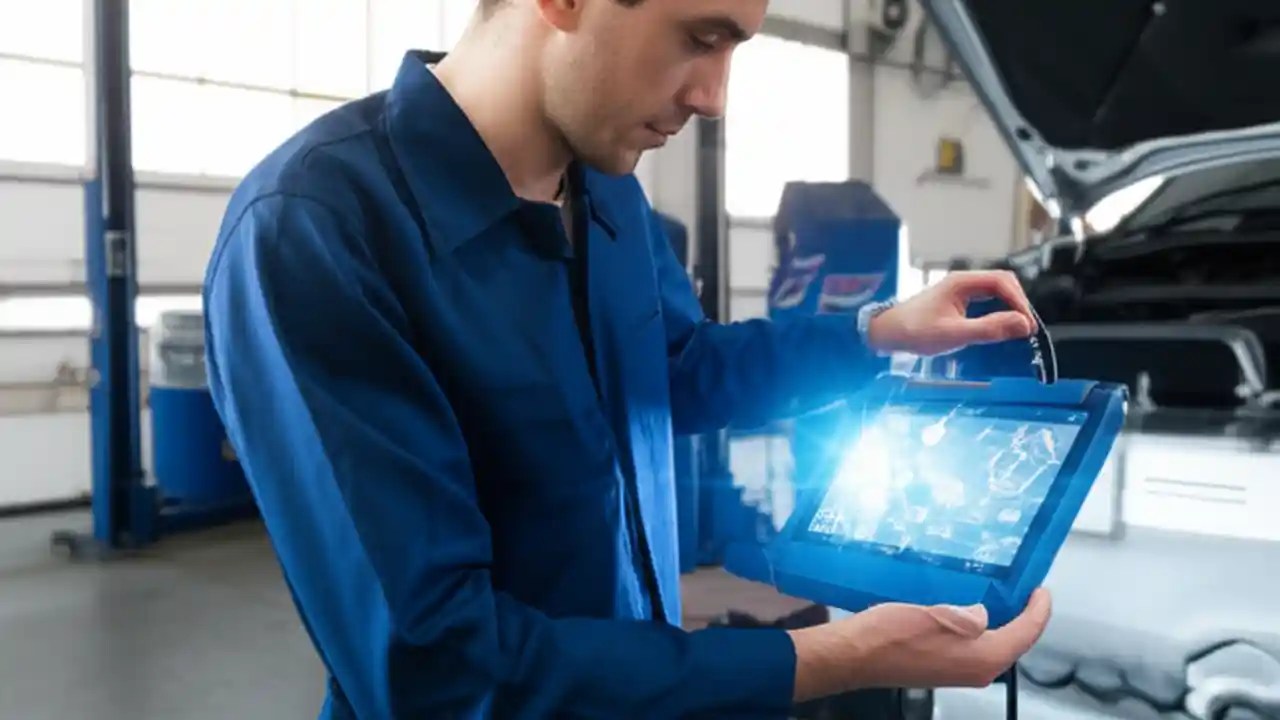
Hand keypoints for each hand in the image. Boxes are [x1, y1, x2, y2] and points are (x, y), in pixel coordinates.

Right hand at [788, 588, 1051, 700]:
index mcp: (983, 658)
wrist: (856, 656)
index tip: (1040, 590)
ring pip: (992, 646)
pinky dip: (978, 629)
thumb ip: (968, 615)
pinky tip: (964, 608)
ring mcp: (959, 672)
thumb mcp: (936, 615)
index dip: (1038, 609)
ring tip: (996, 595)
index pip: (1026, 633)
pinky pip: (973, 648)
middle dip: (1021, 616)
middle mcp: (977, 671)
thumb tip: (982, 614)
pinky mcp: (943, 668)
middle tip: (1021, 590)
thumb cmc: (891, 635)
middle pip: (1013, 642)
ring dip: (999, 622)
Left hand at [867, 271, 1037, 355]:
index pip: (1002, 282)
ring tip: (1018, 327)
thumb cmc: (915, 332)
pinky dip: (999, 308)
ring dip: (1010, 305)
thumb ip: (989, 329)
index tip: (1027, 324)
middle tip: (1026, 328)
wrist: (888, 332)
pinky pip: (986, 298)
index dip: (1020, 301)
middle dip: (1018, 302)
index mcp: (962, 282)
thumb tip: (1022, 324)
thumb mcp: (954, 334)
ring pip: (996, 290)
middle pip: (1003, 282)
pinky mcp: (958, 300)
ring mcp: (960, 289)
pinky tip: (1001, 324)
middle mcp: (963, 281)